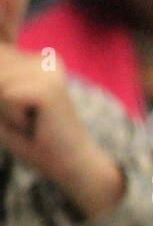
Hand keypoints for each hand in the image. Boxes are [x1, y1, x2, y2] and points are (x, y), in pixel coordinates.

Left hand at [0, 44, 123, 218]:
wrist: (73, 166)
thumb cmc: (32, 138)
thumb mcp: (2, 103)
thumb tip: (6, 86)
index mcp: (33, 59)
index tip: (22, 112)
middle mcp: (44, 59)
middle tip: (25, 119)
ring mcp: (49, 70)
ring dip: (5, 110)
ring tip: (30, 121)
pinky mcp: (50, 86)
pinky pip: (5, 96)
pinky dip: (13, 117)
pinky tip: (36, 124)